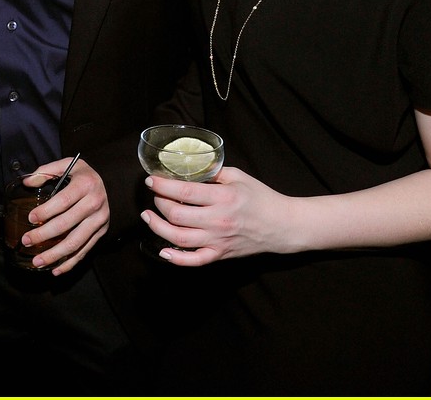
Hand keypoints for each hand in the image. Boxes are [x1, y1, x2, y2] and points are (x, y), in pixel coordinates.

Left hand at [20, 158, 109, 274]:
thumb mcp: (68, 164)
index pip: (63, 201)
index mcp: (85, 185)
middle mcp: (95, 203)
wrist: (113, 184)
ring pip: (76, 242)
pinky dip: (70, 263)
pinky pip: (85, 250)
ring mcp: (99, 220)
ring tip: (37, 261)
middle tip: (26, 241)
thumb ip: (46, 171)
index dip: (46, 211)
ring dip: (55, 254)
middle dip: (44, 235)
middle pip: (67, 224)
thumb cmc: (84, 175)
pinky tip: (55, 269)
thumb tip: (27, 182)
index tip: (30, 219)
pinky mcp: (101, 232)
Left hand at [141, 167, 297, 265]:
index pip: (184, 192)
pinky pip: (194, 261)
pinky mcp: (220, 254)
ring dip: (157, 227)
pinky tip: (163, 251)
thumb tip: (190, 169)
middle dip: (158, 203)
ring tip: (148, 216)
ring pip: (178, 238)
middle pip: (176, 215)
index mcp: (223, 198)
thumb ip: (213, 173)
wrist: (282, 225)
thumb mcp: (238, 176)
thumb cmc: (261, 198)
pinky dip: (176, 259)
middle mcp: (218, 220)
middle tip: (155, 194)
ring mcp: (218, 240)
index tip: (151, 180)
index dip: (162, 186)